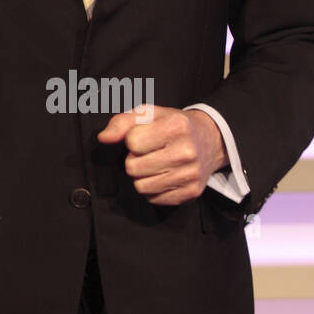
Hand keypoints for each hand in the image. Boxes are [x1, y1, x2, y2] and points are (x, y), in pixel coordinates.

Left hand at [96, 107, 227, 205]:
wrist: (210, 139)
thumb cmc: (173, 125)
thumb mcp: (149, 114)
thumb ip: (122, 122)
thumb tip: (103, 138)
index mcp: (176, 126)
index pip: (132, 142)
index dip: (132, 139)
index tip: (144, 136)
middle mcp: (186, 151)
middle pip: (133, 167)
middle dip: (134, 159)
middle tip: (148, 152)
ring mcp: (191, 174)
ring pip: (141, 186)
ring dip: (142, 176)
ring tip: (154, 164)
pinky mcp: (192, 192)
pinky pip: (154, 199)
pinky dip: (153, 189)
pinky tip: (163, 175)